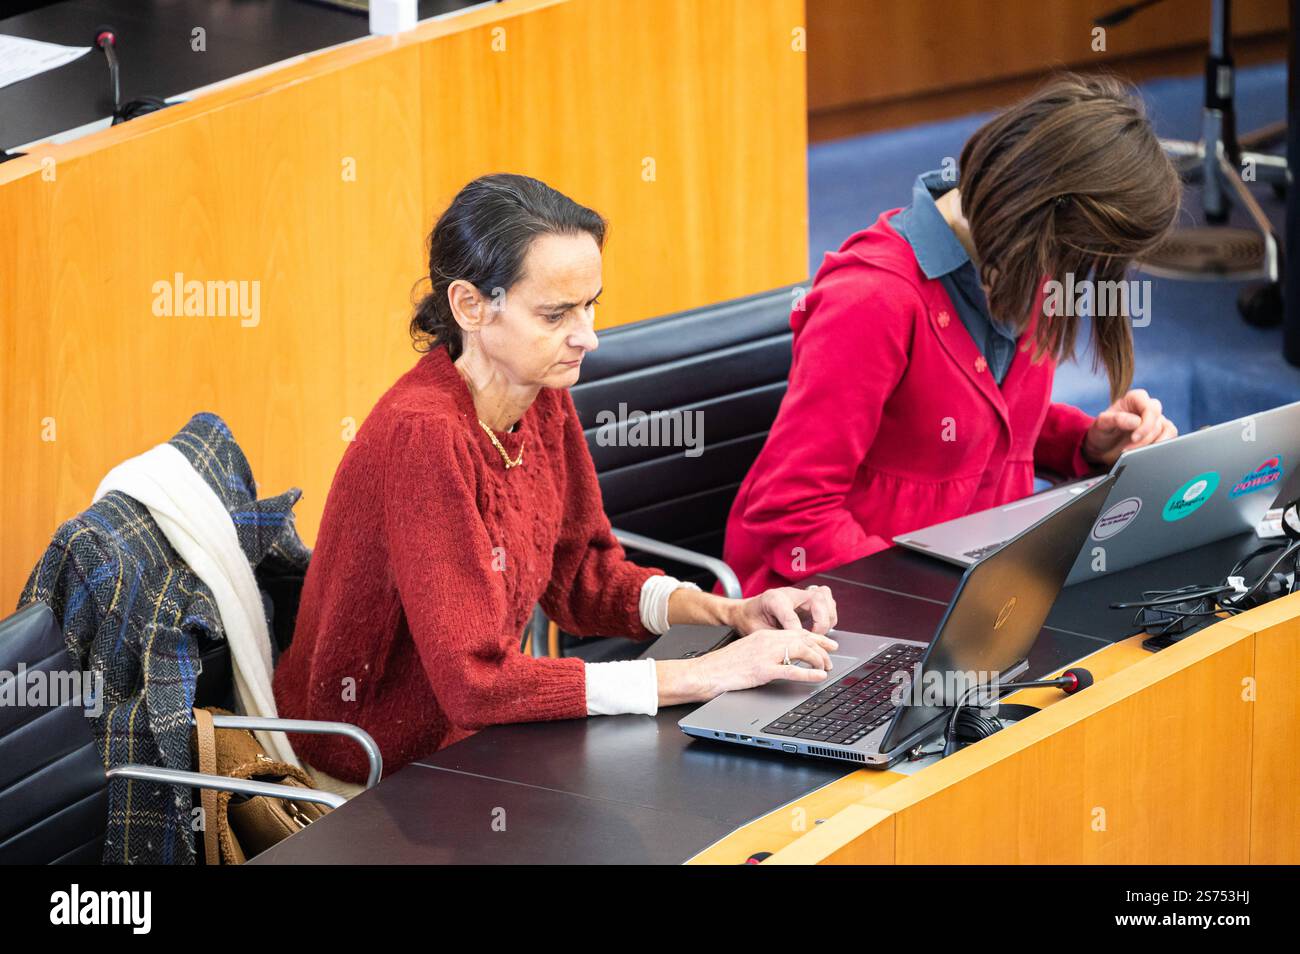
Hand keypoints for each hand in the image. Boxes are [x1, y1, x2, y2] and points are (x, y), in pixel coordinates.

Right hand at [677, 628, 839, 701]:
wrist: (706, 671)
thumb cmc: (724, 665)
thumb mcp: (749, 651)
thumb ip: (767, 651)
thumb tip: (786, 658)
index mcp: (764, 635)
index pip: (796, 632)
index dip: (816, 638)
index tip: (829, 643)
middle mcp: (767, 640)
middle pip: (803, 639)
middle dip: (822, 648)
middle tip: (832, 656)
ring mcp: (765, 655)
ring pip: (801, 651)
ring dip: (818, 659)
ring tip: (827, 668)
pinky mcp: (762, 670)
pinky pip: (791, 670)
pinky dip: (808, 673)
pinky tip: (818, 677)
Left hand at [730, 584, 837, 635]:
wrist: (746, 610)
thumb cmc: (751, 619)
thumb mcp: (757, 630)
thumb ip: (775, 637)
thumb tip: (792, 648)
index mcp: (774, 599)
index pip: (791, 615)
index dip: (797, 633)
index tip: (802, 645)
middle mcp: (790, 593)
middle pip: (818, 600)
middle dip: (821, 622)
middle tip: (814, 638)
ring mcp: (800, 595)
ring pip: (826, 599)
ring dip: (827, 618)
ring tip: (818, 634)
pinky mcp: (807, 600)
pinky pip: (827, 603)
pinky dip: (829, 616)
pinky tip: (819, 628)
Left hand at [1082, 388, 1177, 467]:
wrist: (1103, 447)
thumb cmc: (1102, 432)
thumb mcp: (1101, 425)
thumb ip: (1116, 419)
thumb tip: (1136, 422)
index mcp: (1135, 398)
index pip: (1150, 408)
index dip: (1145, 425)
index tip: (1134, 438)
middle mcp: (1148, 406)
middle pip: (1158, 421)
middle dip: (1145, 439)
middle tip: (1128, 451)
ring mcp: (1157, 419)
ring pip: (1167, 430)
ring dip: (1153, 445)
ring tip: (1135, 455)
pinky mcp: (1162, 432)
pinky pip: (1171, 438)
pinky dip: (1162, 447)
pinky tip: (1147, 454)